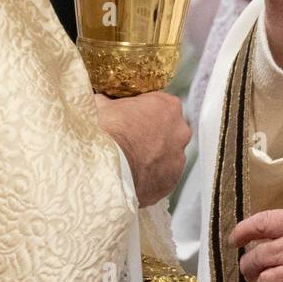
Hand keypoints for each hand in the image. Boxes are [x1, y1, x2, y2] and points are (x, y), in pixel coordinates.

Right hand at [93, 92, 189, 207]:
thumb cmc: (106, 132)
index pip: (160, 104)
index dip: (143, 111)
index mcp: (168, 106)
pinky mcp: (171, 181)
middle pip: (168, 130)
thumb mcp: (102, 105)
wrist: (105, 167)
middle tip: (130, 140)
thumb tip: (102, 99)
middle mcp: (180, 131)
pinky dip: (151, 176)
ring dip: (153, 156)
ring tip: (129, 160)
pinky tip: (134, 176)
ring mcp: (178, 158)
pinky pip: (162, 176)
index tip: (130, 118)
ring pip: (167, 155)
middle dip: (152, 134)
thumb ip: (109, 100)